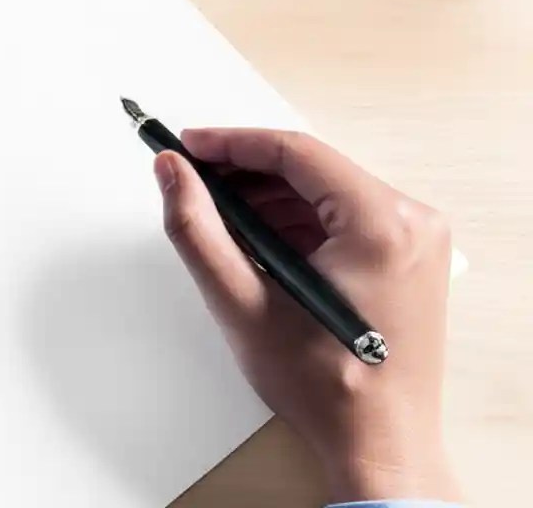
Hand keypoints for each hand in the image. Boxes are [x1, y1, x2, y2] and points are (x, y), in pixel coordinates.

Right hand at [153, 129, 459, 502]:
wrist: (379, 444)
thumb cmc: (325, 388)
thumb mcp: (241, 303)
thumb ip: (197, 228)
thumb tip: (171, 172)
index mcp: (381, 224)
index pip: (295, 153)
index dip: (231, 143)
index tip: (187, 145)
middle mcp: (411, 222)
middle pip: (311, 169)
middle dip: (245, 174)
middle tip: (191, 183)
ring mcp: (415, 240)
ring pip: (324, 193)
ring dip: (268, 200)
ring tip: (218, 222)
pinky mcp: (408, 258)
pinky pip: (341, 218)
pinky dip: (295, 223)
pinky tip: (257, 245)